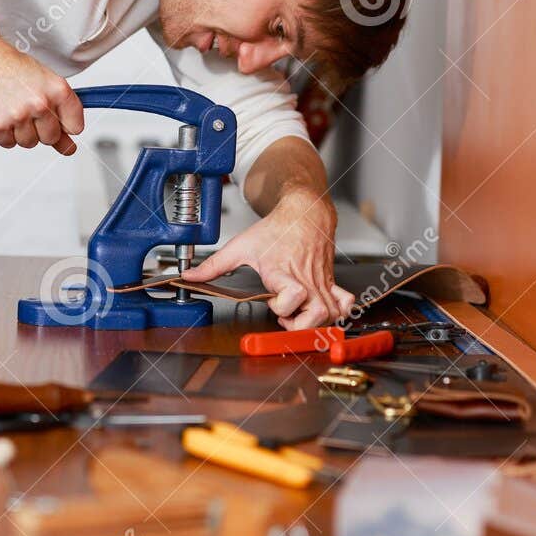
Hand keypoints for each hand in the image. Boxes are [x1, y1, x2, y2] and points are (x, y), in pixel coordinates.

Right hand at [0, 37, 82, 153]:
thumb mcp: (43, 81)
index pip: (75, 127)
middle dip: (42, 129)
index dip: (66, 126)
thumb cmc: (10, 66)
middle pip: (51, 138)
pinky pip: (9, 143)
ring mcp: (18, 116)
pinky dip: (5, 133)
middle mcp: (40, 104)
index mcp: (58, 90)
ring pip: (29, 143)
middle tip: (29, 110)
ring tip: (13, 108)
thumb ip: (59, 114)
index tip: (59, 122)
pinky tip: (1, 113)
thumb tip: (68, 146)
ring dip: (22, 132)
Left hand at [181, 190, 355, 328]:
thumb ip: (214, 264)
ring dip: (315, 321)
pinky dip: (340, 312)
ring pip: (331, 313)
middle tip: (285, 317)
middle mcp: (305, 279)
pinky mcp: (330, 281)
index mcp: (283, 271)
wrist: (305, 212)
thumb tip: (191, 275)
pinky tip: (325, 311)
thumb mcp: (241, 245)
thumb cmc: (277, 228)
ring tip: (297, 314)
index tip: (270, 302)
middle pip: (317, 314)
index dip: (282, 307)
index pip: (293, 296)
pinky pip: (345, 302)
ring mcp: (320, 282)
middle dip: (299, 324)